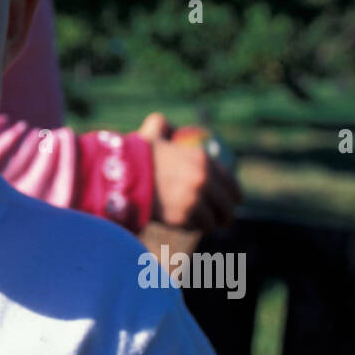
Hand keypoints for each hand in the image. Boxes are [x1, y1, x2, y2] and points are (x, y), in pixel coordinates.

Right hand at [138, 113, 242, 231]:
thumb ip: (163, 126)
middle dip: (225, 216)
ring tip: (200, 224)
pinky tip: (182, 223)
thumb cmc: (136, 155)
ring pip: (212, 222)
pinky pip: (194, 228)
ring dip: (207, 224)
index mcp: (203, 160)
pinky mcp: (182, 217)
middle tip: (219, 220)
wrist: (121, 175)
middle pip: (228, 207)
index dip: (233, 196)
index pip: (231, 184)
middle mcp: (203, 180)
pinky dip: (190, 227)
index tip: (230, 202)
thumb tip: (169, 127)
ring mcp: (194, 199)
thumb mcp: (152, 133)